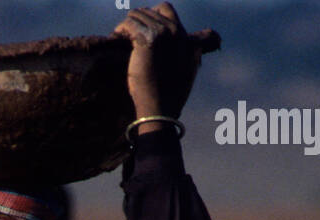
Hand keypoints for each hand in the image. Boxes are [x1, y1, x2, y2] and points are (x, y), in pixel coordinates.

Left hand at [113, 4, 193, 123]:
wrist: (160, 109)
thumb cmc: (170, 96)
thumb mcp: (189, 71)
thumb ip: (193, 52)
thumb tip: (203, 44)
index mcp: (184, 36)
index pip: (165, 9)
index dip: (149, 17)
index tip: (138, 32)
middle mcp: (175, 30)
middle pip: (148, 12)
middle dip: (135, 23)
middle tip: (126, 38)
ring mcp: (162, 33)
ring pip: (136, 16)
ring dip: (126, 26)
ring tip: (120, 39)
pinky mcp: (147, 40)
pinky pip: (129, 24)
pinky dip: (120, 30)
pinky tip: (116, 39)